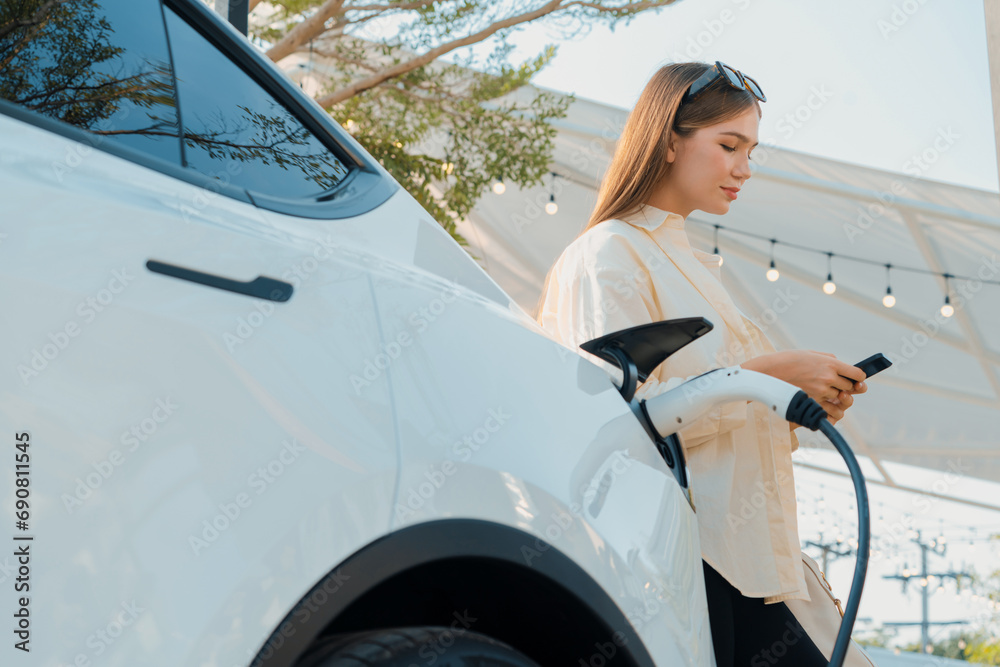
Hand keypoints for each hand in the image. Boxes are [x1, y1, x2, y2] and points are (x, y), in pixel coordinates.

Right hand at [741, 350, 866, 423]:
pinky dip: (832, 409)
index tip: (857, 379)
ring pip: (841, 399)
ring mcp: (821, 392)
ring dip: (838, 398)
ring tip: (829, 394)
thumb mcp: (811, 353)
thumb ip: (829, 359)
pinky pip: (831, 411)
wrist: (768, 372)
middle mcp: (828, 378)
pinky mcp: (812, 403)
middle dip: (846, 386)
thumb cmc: (788, 360)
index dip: (859, 377)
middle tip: (838, 384)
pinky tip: (826, 404)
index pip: (857, 374)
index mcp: (830, 364)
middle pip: (850, 387)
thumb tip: (841, 365)